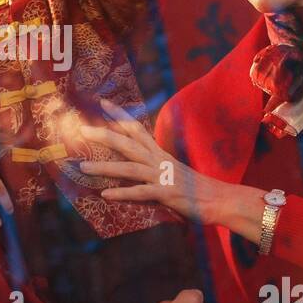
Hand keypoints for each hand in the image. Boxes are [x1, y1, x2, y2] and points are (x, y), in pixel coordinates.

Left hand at [79, 100, 261, 235]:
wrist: (220, 199)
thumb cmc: (196, 188)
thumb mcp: (171, 172)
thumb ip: (154, 167)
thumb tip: (136, 166)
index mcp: (160, 153)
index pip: (137, 128)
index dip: (119, 115)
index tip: (102, 102)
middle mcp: (159, 161)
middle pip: (128, 143)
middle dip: (104, 135)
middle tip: (82, 130)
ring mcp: (162, 177)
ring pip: (129, 168)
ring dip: (105, 168)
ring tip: (83, 167)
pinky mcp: (166, 194)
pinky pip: (141, 193)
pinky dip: (123, 193)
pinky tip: (106, 195)